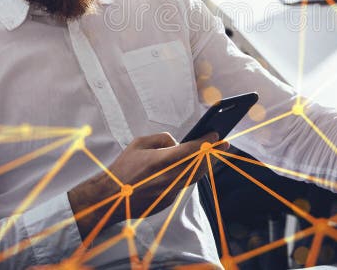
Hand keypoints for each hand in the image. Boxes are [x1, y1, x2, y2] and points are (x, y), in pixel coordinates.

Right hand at [68, 131, 228, 237]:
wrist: (112, 197)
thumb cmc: (123, 168)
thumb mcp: (139, 143)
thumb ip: (162, 139)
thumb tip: (177, 143)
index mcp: (163, 160)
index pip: (192, 149)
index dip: (207, 142)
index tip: (217, 135)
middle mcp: (170, 177)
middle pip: (200, 165)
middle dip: (213, 153)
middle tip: (224, 145)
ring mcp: (171, 191)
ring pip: (194, 176)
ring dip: (204, 165)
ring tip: (212, 155)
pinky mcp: (168, 201)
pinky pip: (182, 185)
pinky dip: (188, 175)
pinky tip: (191, 168)